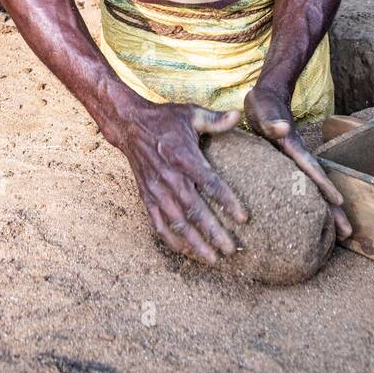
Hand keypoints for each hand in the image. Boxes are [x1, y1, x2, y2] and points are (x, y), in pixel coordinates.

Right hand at [112, 101, 247, 264]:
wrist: (129, 124)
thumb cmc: (164, 119)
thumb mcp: (190, 113)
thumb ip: (215, 119)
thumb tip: (238, 115)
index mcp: (184, 157)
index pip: (210, 184)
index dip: (227, 202)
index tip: (244, 218)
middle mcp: (170, 178)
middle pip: (195, 211)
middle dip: (213, 233)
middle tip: (231, 250)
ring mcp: (156, 190)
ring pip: (177, 223)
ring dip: (194, 243)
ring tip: (213, 259)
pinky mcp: (146, 197)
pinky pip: (158, 224)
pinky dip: (172, 241)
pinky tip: (186, 252)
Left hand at [244, 83, 351, 238]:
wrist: (268, 95)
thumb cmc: (264, 104)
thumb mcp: (263, 110)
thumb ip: (271, 121)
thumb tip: (283, 128)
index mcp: (293, 146)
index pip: (311, 168)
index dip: (324, 185)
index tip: (339, 202)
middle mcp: (299, 156)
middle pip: (319, 184)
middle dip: (334, 208)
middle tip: (348, 233)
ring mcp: (296, 160)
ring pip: (315, 188)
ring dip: (328, 209)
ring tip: (340, 234)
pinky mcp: (289, 163)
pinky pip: (303, 187)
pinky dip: (312, 202)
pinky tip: (314, 218)